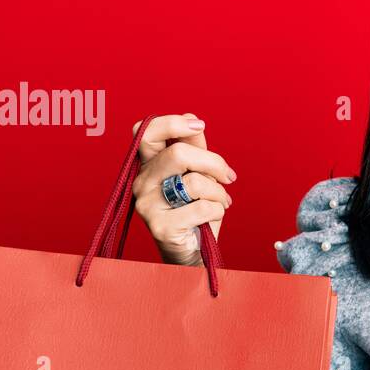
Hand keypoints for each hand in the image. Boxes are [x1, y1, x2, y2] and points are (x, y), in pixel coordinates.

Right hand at [130, 114, 236, 265]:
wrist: (192, 251)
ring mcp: (147, 205)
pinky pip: (202, 208)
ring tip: (220, 201)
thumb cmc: (194, 211)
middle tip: (228, 176)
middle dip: (213, 163)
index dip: (172, 123)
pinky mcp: (160, 227)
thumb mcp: (197, 174)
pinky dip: (217, 211)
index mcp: (148, 166)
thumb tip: (193, 118)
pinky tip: (213, 217)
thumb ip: (194, 147)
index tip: (198, 125)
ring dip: (218, 192)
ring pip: (194, 182)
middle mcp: (141, 183)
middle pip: (178, 154)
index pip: (145, 132)